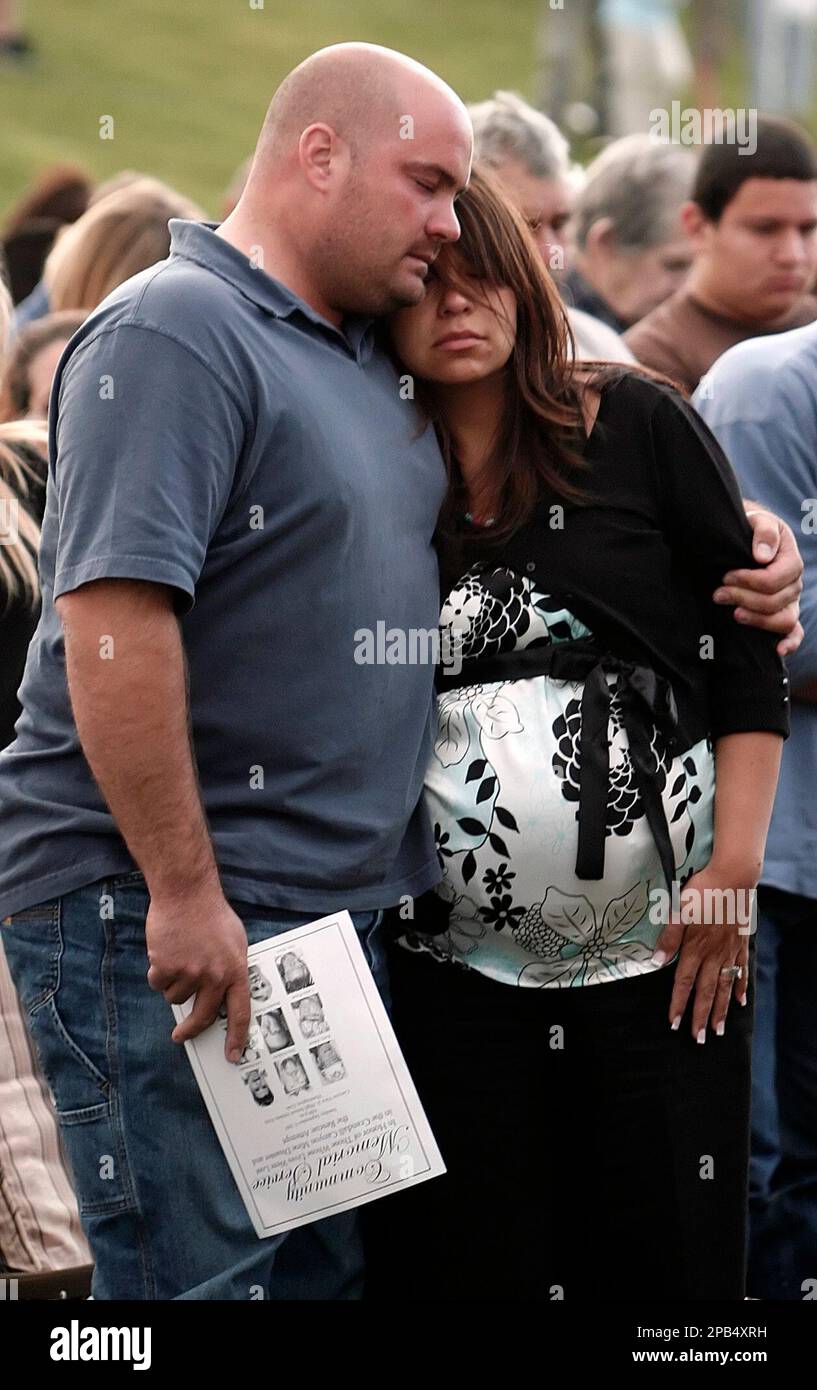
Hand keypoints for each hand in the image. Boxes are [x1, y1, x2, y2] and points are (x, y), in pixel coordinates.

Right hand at [145, 883, 251, 1061]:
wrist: (186, 893)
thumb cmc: (211, 913)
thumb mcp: (234, 941)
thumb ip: (230, 968)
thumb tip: (223, 993)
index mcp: (236, 970)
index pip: (240, 1012)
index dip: (237, 1038)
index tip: (233, 1056)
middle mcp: (215, 976)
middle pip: (203, 1016)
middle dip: (190, 1030)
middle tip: (180, 1035)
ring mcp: (191, 973)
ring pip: (175, 997)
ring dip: (173, 984)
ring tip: (177, 957)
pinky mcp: (166, 967)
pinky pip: (157, 983)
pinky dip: (157, 971)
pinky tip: (164, 950)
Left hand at [651, 863, 754, 1039]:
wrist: (733, 877)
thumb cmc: (703, 891)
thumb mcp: (679, 910)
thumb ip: (669, 936)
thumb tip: (657, 960)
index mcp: (695, 947)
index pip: (683, 982)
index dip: (678, 1003)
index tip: (674, 1023)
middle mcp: (713, 954)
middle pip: (706, 991)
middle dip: (701, 1016)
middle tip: (700, 1038)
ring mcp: (729, 951)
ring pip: (724, 987)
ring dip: (721, 1010)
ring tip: (719, 1030)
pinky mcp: (740, 944)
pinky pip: (741, 971)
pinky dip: (740, 988)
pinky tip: (740, 1002)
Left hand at [714, 508, 803, 656]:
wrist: (747, 537)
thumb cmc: (751, 528)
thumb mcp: (758, 520)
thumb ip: (763, 531)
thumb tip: (762, 556)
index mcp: (791, 560)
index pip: (774, 580)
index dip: (749, 581)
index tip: (726, 577)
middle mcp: (794, 584)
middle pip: (774, 602)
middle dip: (743, 599)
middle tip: (718, 594)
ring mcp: (790, 602)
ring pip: (783, 620)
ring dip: (757, 620)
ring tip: (733, 614)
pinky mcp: (783, 614)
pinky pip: (794, 633)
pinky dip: (790, 643)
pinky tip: (777, 650)